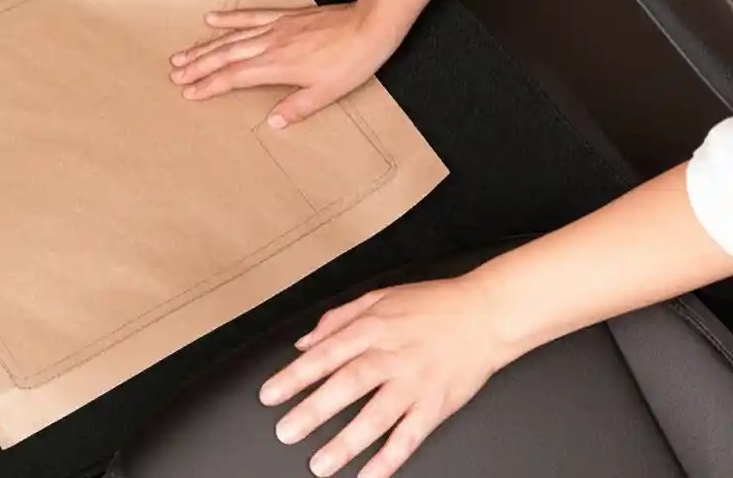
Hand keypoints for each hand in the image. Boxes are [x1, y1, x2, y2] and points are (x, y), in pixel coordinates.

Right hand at [168, 2, 406, 127]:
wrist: (370, 24)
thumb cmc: (352, 60)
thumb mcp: (327, 92)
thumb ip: (297, 107)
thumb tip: (273, 122)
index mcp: (277, 66)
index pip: (234, 77)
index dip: (209, 85)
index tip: (189, 92)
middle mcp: (269, 45)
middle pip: (224, 55)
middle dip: (197, 66)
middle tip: (174, 74)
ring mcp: (275, 28)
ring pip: (231, 37)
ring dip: (204, 46)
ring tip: (182, 54)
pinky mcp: (284, 17)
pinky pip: (250, 17)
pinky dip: (229, 18)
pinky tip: (212, 18)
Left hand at [259, 278, 515, 477]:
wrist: (487, 314)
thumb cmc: (432, 304)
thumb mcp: (379, 297)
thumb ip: (337, 319)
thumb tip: (303, 342)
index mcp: (372, 329)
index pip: (325, 355)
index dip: (294, 376)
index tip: (270, 395)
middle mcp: (391, 357)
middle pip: (347, 386)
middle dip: (313, 412)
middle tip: (286, 432)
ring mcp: (415, 383)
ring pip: (376, 416)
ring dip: (346, 443)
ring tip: (319, 464)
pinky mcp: (436, 405)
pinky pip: (410, 436)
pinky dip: (390, 458)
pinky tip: (370, 476)